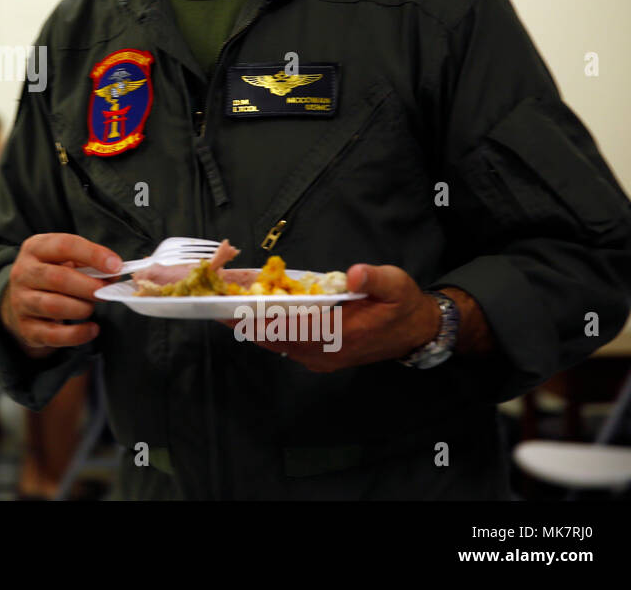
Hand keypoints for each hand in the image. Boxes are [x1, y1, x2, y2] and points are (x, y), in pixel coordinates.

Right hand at [0, 233, 120, 357]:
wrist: (21, 302)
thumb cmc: (50, 275)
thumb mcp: (64, 260)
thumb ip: (88, 263)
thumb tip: (113, 274)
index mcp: (35, 248)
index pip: (64, 246)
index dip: (93, 255)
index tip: (115, 266)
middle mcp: (23, 273)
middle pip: (58, 278)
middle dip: (88, 286)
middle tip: (105, 291)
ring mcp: (21, 301)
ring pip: (54, 306)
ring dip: (82, 308)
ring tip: (91, 307)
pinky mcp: (26, 328)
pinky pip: (54, 334)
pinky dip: (78, 334)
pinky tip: (92, 329)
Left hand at [217, 263, 440, 372]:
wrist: (415, 332)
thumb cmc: (402, 305)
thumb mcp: (396, 284)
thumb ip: (375, 279)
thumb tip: (355, 274)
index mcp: (343, 332)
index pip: (291, 327)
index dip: (259, 317)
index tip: (231, 307)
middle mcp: (327, 351)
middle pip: (274, 337)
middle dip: (244, 320)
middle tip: (215, 302)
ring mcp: (321, 358)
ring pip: (275, 344)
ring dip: (250, 326)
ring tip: (223, 306)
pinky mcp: (319, 358)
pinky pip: (284, 346)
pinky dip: (265, 331)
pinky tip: (249, 315)